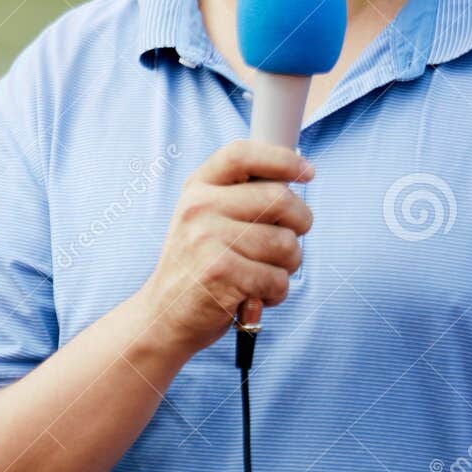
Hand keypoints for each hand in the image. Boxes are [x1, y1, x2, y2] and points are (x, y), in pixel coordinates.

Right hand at [133, 141, 313, 358]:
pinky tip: (256, 296)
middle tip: (288, 244)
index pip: (242, 154)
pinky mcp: (219, 273)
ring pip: (286, 243)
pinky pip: (278, 278)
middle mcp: (198, 207)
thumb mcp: (205, 219)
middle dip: (300, 225)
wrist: (163, 316)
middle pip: (280, 199)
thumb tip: (296, 177)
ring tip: (265, 274)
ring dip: (288, 266)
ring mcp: (206, 238)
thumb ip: (240, 197)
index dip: (282, 159)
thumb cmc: (199, 266)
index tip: (308, 173)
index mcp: (197, 187)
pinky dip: (276, 293)